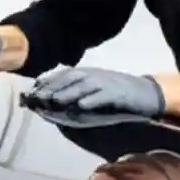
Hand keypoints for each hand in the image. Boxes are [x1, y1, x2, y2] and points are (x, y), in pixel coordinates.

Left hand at [30, 67, 165, 115]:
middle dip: (54, 86)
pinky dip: (92, 100)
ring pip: (84, 85)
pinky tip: (81, 106)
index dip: (49, 81)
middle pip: (71, 78)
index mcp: (88, 73)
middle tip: (38, 97)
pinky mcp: (118, 93)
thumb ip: (78, 92)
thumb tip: (54, 100)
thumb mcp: (96, 89)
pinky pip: (103, 96)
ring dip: (68, 92)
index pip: (64, 74)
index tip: (33, 90)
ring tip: (54, 100)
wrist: (147, 93)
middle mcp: (95, 75)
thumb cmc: (118, 92)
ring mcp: (107, 83)